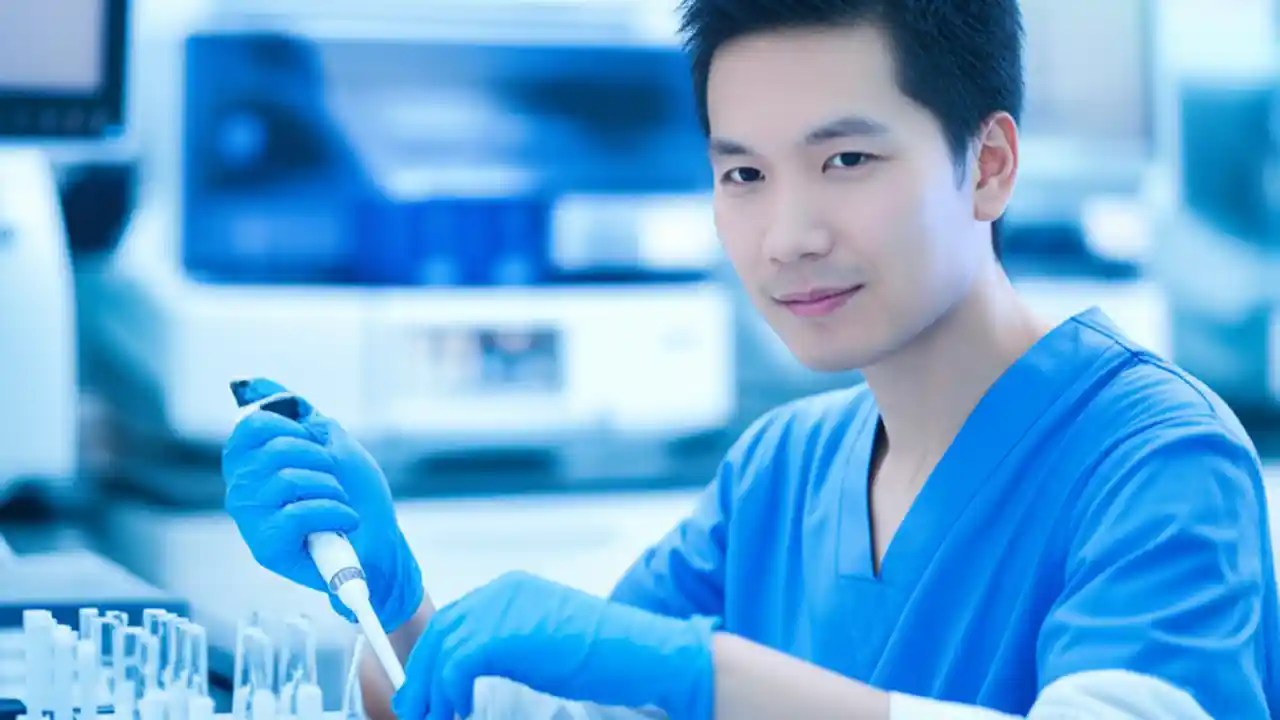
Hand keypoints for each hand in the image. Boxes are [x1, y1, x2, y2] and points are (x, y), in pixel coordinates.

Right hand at [222, 378, 423, 630]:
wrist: (379, 542)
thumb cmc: (355, 494)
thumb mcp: (332, 442)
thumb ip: (298, 415)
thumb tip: (258, 383)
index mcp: (252, 461)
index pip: (253, 424)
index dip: (293, 428)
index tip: (316, 444)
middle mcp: (243, 488)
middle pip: (276, 450)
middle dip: (321, 460)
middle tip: (334, 479)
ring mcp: (251, 518)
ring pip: (290, 480)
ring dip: (332, 490)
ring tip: (340, 504)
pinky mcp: (265, 546)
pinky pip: (299, 513)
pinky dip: (334, 513)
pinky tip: (344, 523)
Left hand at [392, 572, 716, 719]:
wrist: (641, 653)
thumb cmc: (607, 654)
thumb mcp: (545, 642)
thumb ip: (510, 644)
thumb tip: (472, 669)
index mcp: (512, 589)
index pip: (456, 618)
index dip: (434, 656)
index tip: (425, 688)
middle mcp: (502, 591)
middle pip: (442, 630)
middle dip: (423, 673)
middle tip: (416, 708)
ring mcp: (503, 608)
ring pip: (443, 648)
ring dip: (431, 689)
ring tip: (432, 717)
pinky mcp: (504, 634)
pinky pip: (455, 665)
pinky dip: (448, 691)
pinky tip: (457, 711)